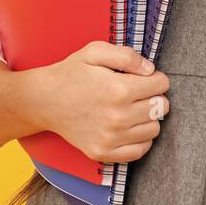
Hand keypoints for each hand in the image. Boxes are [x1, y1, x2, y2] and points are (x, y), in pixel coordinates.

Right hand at [41, 41, 169, 163]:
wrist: (44, 101)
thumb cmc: (71, 73)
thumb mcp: (95, 51)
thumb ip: (127, 56)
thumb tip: (150, 70)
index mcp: (118, 89)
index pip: (161, 84)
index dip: (155, 77)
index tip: (143, 78)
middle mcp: (117, 117)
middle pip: (160, 107)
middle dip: (154, 96)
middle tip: (138, 93)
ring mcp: (110, 139)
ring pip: (154, 129)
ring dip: (148, 118)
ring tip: (131, 109)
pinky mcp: (103, 153)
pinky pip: (140, 150)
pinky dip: (140, 139)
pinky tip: (129, 127)